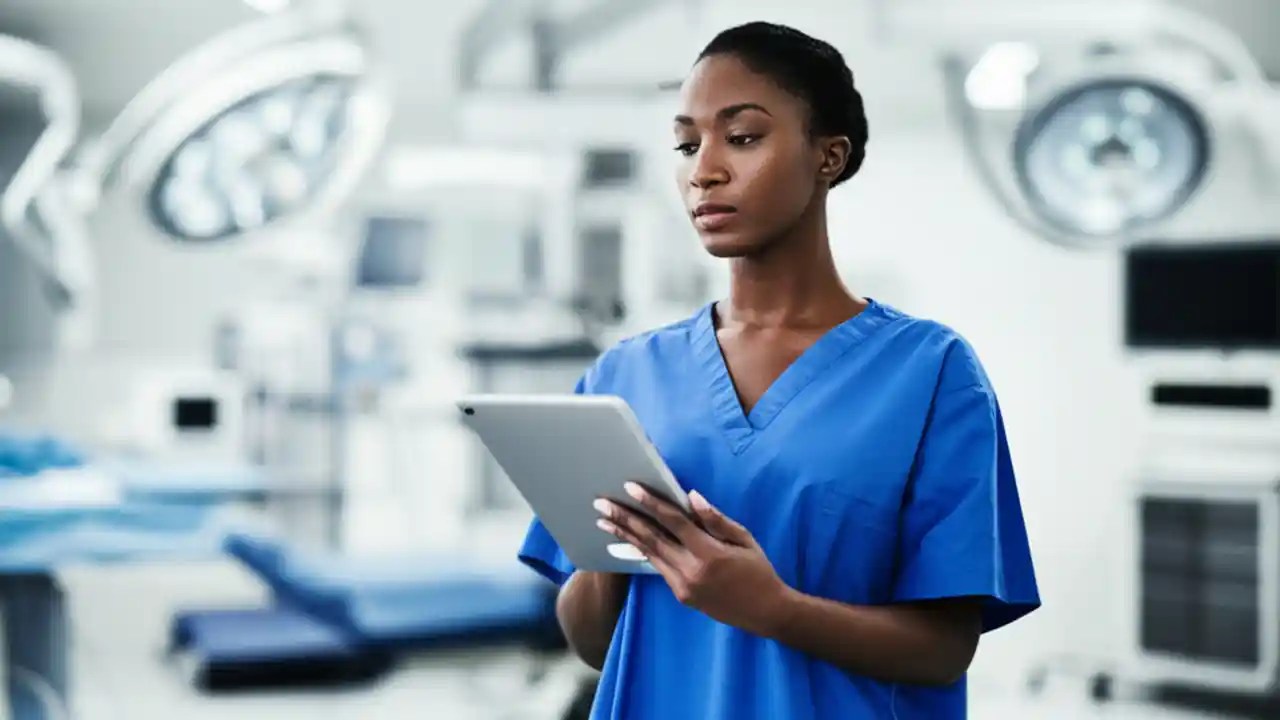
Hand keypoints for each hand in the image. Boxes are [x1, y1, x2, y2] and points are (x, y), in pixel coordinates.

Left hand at [594, 482, 792, 637]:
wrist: (766, 611)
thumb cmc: (758, 570)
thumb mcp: (744, 539)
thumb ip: (716, 519)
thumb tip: (691, 496)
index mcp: (709, 553)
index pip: (673, 522)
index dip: (651, 502)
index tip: (630, 487)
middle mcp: (691, 571)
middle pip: (651, 538)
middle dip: (624, 519)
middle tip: (601, 504)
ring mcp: (683, 586)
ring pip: (649, 554)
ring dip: (625, 536)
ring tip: (603, 522)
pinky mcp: (681, 595)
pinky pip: (658, 568)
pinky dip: (642, 552)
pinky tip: (627, 541)